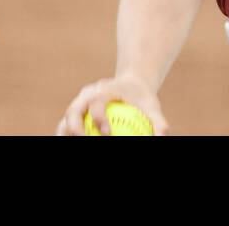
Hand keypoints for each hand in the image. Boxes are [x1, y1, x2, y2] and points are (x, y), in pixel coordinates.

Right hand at [55, 73, 169, 135]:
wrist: (130, 85)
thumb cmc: (141, 97)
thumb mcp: (152, 106)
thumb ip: (158, 121)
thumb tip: (163, 137)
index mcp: (104, 89)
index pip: (97, 102)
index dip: (99, 118)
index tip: (107, 133)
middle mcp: (87, 94)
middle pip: (74, 109)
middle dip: (75, 127)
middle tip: (84, 140)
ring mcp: (79, 102)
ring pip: (66, 118)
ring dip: (65, 133)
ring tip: (68, 143)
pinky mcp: (75, 111)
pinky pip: (67, 125)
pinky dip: (67, 135)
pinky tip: (70, 143)